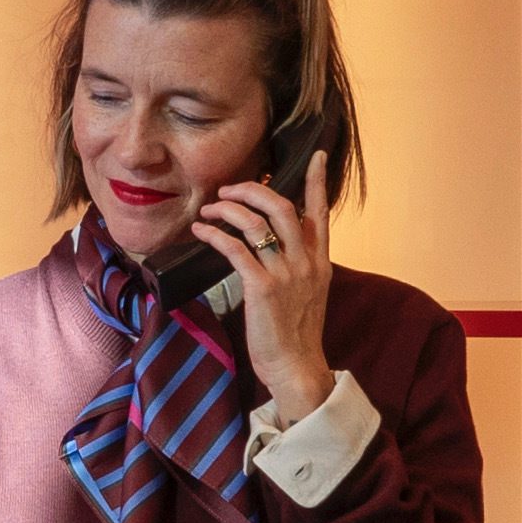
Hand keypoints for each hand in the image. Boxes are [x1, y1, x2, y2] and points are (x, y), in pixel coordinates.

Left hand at [194, 157, 341, 421]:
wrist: (297, 367)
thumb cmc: (296, 333)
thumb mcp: (309, 292)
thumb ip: (298, 264)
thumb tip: (275, 241)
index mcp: (319, 260)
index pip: (320, 211)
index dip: (315, 181)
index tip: (314, 155)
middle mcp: (306, 261)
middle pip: (282, 206)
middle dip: (252, 189)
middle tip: (229, 189)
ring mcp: (286, 274)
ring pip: (257, 223)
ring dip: (228, 209)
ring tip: (209, 209)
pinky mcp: (263, 288)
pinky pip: (236, 249)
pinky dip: (215, 234)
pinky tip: (201, 231)